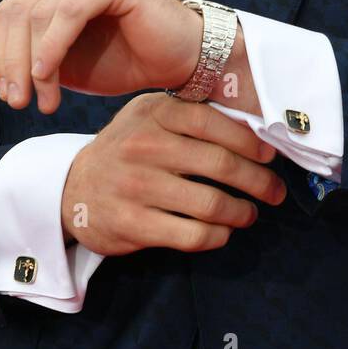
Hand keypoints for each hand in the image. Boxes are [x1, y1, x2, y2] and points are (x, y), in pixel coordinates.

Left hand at [0, 0, 203, 112]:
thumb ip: (10, 55)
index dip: (1, 55)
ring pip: (41, 12)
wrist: (179, 62)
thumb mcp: (55, 62)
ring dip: (36, 63)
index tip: (10, 98)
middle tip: (19, 103)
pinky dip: (54, 47)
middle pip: (19, 9)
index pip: (11, 8)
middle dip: (13, 62)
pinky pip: (70, 11)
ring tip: (44, 99)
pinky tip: (51, 76)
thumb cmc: (122, 57)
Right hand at [60, 91, 286, 253]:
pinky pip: (192, 235)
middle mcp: (144, 146)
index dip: (250, 141)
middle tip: (274, 191)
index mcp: (154, 112)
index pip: (214, 122)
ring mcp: (136, 186)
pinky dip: (217, 236)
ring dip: (242, 212)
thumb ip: (193, 117)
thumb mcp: (151, 118)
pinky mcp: (132, 224)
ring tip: (250, 213)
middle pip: (221, 164)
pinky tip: (223, 231)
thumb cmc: (128, 148)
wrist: (72, 187)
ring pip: (211, 204)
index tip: (270, 156)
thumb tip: (255, 129)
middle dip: (259, 181)